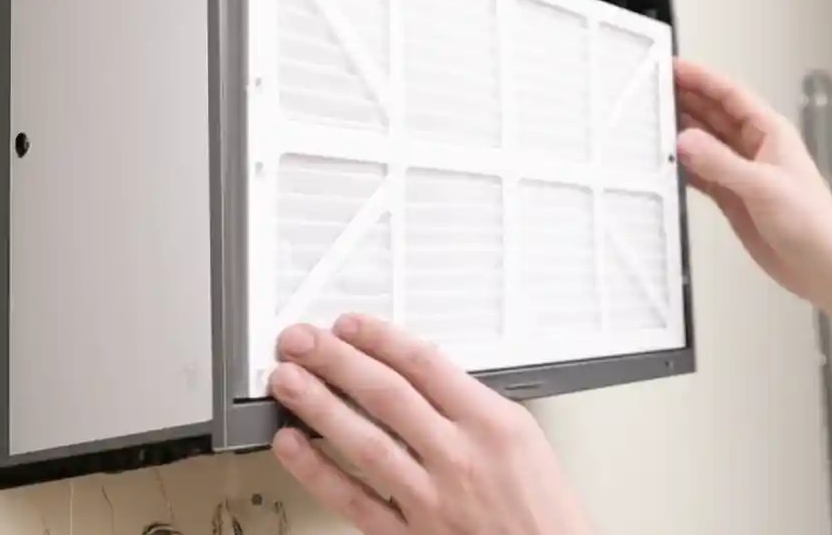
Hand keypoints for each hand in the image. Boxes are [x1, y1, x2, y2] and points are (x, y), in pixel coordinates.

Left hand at [268, 315, 594, 534]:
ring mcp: (431, 499)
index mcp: (491, 424)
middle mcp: (458, 457)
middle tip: (301, 340)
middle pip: (387, 396)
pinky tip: (293, 446)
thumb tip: (424, 370)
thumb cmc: (544, 506)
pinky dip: (319, 472)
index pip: (424, 366)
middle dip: (337, 362)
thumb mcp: (524, 435)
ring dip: (319, 407)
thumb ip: (472, 402)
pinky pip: (355, 501)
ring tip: (288, 380)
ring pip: (365, 443)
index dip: (379, 339)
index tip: (348, 324)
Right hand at [674, 59, 831, 299]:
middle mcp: (754, 147)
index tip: (673, 68)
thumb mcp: (763, 185)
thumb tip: (683, 139)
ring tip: (650, 120)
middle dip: (686, 99)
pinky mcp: (733, 198)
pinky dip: (683, 167)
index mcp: (769, 131)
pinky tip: (665, 162)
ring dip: (681, 132)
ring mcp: (742, 173)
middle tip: (652, 90)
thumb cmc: (811, 220)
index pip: (729, 95)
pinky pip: (701, 174)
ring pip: (704, 143)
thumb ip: (720, 162)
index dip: (701, 78)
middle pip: (714, 114)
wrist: (824, 265)